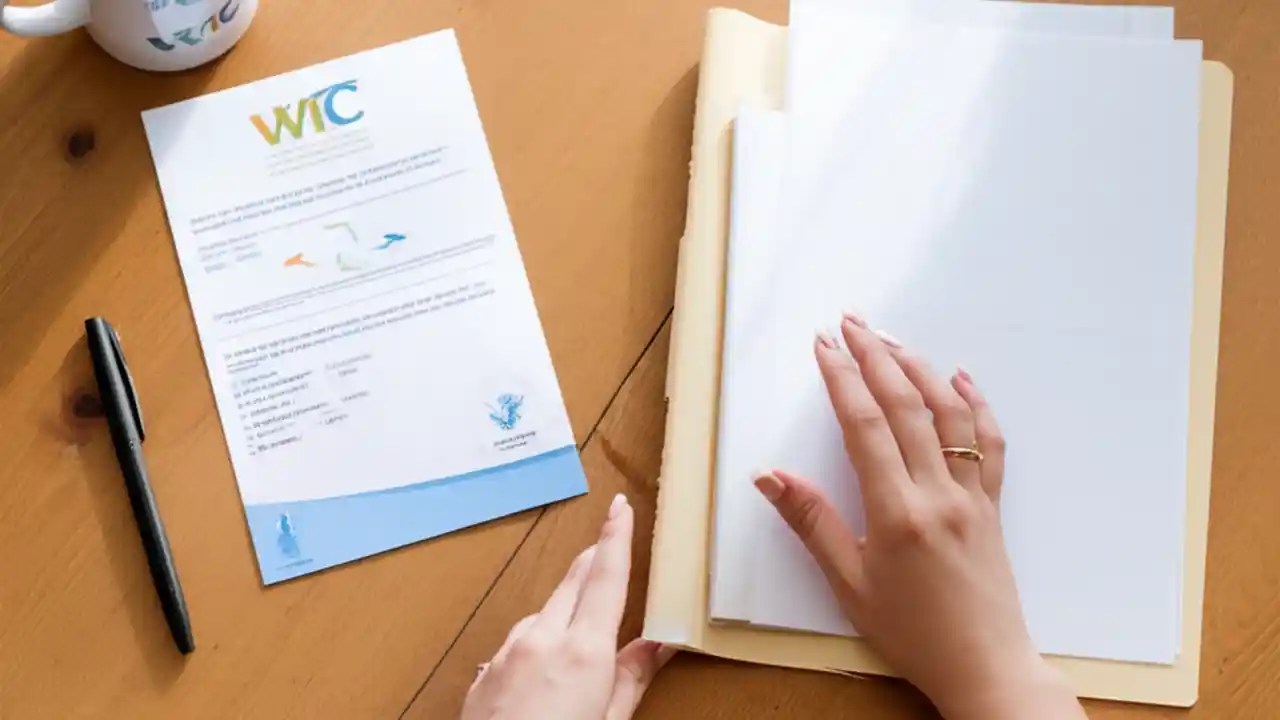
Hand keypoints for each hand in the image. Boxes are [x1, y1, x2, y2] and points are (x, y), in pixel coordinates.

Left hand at [461, 494, 674, 719]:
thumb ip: (632, 679)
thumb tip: (658, 644)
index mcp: (584, 651)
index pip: (607, 578)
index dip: (616, 538)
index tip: (620, 506)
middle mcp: (542, 639)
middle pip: (574, 583)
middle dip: (593, 561)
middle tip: (608, 543)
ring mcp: (507, 654)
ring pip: (543, 611)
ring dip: (564, 604)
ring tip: (582, 618)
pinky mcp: (483, 673)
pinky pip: (518, 640)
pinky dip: (537, 637)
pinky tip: (543, 661)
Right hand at [755, 315, 1083, 719]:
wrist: (985, 667)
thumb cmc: (912, 633)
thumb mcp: (849, 584)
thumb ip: (812, 523)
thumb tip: (770, 475)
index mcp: (897, 512)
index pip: (864, 426)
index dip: (841, 378)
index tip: (823, 345)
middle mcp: (939, 493)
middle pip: (906, 406)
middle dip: (875, 356)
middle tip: (850, 322)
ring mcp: (971, 495)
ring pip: (950, 414)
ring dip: (920, 368)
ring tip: (893, 339)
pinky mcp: (991, 504)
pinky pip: (988, 442)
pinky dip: (975, 403)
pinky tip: (960, 378)